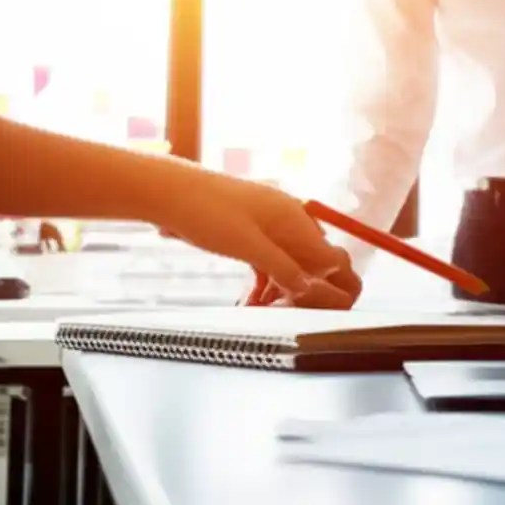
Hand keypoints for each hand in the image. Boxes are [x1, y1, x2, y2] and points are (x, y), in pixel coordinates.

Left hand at [161, 169, 361, 308]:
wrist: (167, 190)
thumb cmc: (207, 212)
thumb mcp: (248, 246)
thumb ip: (284, 268)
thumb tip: (311, 289)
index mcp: (295, 219)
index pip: (333, 257)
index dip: (338, 285)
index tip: (327, 310)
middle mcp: (289, 219)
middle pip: (315, 262)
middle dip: (308, 291)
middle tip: (291, 314)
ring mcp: (269, 223)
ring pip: (290, 263)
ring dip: (282, 289)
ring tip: (263, 311)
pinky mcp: (250, 229)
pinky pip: (270, 259)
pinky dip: (266, 280)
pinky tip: (253, 299)